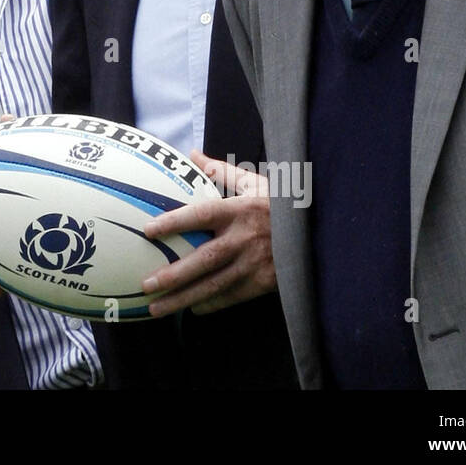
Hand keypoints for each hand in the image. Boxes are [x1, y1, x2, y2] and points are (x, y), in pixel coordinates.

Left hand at [140, 150, 275, 316]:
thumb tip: (193, 155)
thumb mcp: (254, 183)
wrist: (319, 232)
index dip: (175, 222)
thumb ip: (222, 171)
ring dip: (184, 298)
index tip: (148, 230)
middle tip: (146, 284)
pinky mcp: (265, 282)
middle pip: (204, 259)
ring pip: (214, 284)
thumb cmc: (280, 204)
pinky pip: (232, 296)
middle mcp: (246, 237)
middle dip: (174, 275)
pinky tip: (191, 309)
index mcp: (240, 209)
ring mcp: (256, 262)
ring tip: (157, 308)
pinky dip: (211, 304)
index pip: (202, 214)